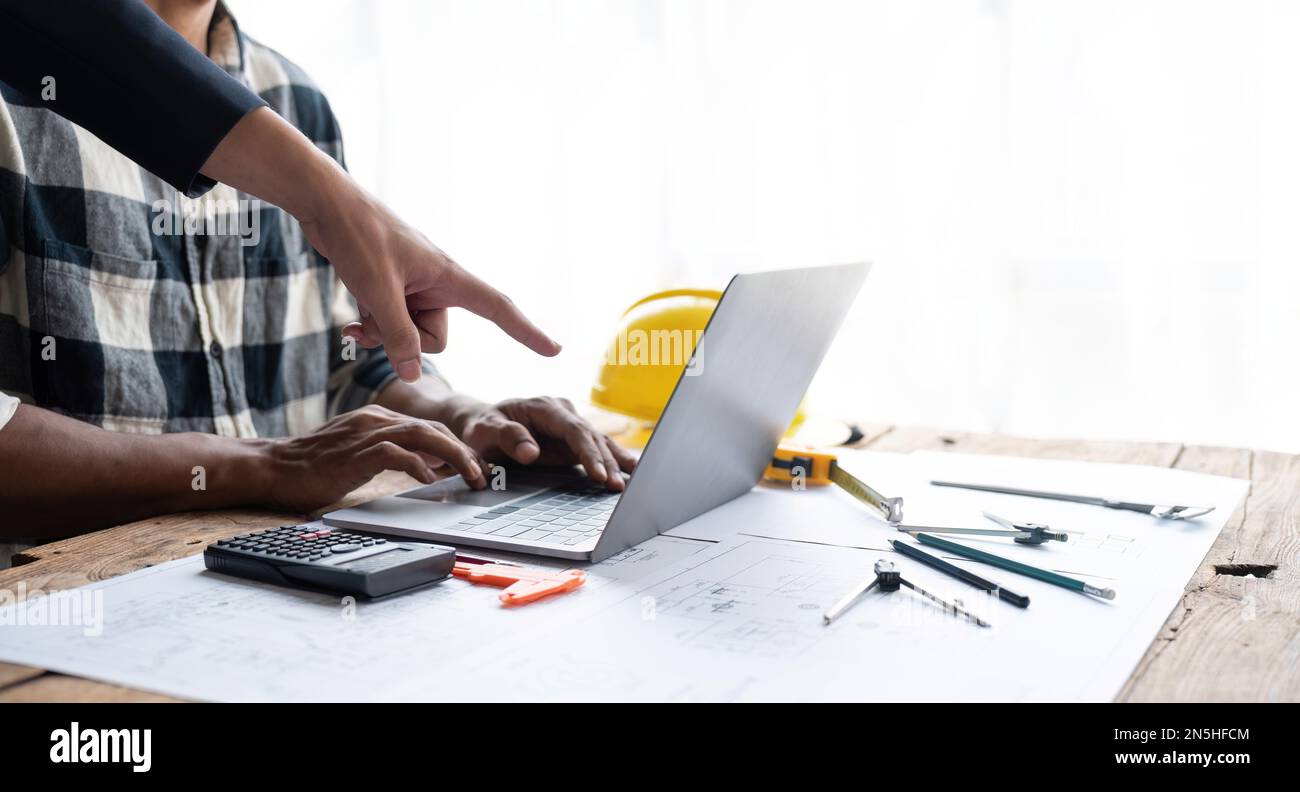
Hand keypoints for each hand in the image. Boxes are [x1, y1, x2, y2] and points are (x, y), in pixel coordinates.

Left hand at [201, 108, 559, 382]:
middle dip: (406, 339)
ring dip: (382, 333)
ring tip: (358, 311)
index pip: (498, 308)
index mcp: (447, 277)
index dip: (527, 331)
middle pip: (436, 338)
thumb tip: (413, 375)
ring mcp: (413, 287)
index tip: (554, 350)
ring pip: (409, 335)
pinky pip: (392, 325)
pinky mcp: (392, 288)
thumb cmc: (357, 236)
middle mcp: (436, 284)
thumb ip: (397, 335)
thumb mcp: (378, 291)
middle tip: (376, 313)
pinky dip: (372, 327)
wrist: (325, 202)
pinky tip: (351, 322)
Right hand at [258, 405, 490, 511]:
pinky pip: (395, 453)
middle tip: (482, 473)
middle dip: (463, 450)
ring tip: (470, 476)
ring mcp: (365, 433)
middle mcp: (376, 419)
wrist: (273, 467)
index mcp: (378, 417)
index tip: (475, 464)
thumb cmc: (314, 465)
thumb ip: (392, 453)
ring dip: (452, 456)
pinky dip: (417, 465)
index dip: (456, 445)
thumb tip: (428, 466)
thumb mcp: (361, 453)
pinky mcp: (355, 452)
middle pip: (432, 427)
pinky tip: (430, 480)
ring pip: (422, 436)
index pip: (428, 426)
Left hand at [448, 397, 637, 490]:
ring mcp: (569, 423)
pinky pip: (596, 447)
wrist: (480, 423)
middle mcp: (561, 411)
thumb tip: (531, 452)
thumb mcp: (484, 431)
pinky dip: (613, 459)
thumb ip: (507, 437)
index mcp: (542, 407)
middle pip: (590, 436)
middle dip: (606, 461)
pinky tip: (632, 470)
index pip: (573, 429)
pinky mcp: (572, 437)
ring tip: (634, 479)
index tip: (598, 473)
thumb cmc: (481, 428)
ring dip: (615, 461)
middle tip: (616, 486)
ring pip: (598, 441)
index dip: (588, 451)